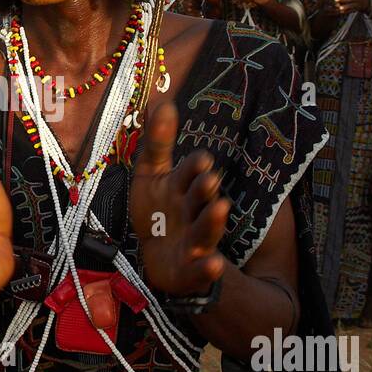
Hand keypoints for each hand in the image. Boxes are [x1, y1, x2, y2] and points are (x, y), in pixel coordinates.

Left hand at [130, 102, 228, 296]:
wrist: (159, 255)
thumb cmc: (158, 210)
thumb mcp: (151, 174)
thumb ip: (158, 142)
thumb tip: (160, 101)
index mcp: (182, 187)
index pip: (191, 172)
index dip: (195, 166)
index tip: (202, 159)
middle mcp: (192, 212)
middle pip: (200, 199)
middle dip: (204, 189)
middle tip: (209, 179)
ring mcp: (194, 241)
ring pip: (205, 230)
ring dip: (212, 221)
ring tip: (220, 208)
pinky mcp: (191, 269)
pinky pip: (200, 270)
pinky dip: (208, 269)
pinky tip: (214, 264)